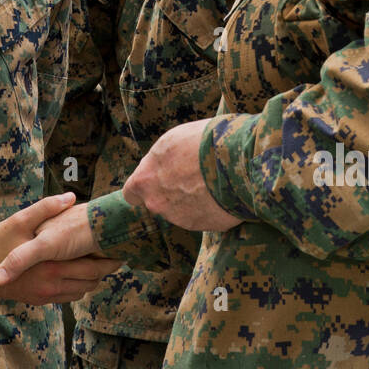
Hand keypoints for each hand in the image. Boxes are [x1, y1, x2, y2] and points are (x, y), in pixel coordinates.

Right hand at [0, 193, 120, 303]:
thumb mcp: (19, 221)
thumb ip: (46, 208)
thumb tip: (71, 197)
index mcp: (51, 267)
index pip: (93, 268)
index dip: (110, 258)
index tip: (119, 245)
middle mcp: (51, 286)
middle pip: (91, 281)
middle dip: (105, 268)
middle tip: (113, 251)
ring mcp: (44, 296)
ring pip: (80, 291)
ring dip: (90, 278)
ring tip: (95, 258)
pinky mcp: (37, 300)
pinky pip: (66, 297)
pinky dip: (76, 285)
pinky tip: (74, 269)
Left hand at [122, 119, 242, 231]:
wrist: (236, 160)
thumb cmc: (202, 142)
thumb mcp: (171, 141)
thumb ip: (160, 160)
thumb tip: (162, 166)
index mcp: (144, 179)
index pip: (131, 193)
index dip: (144, 187)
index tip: (156, 181)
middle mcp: (157, 202)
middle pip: (159, 201)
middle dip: (171, 193)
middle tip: (192, 177)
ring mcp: (178, 217)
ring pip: (181, 210)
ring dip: (192, 200)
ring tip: (212, 181)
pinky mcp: (201, 226)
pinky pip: (203, 217)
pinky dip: (210, 208)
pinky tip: (222, 192)